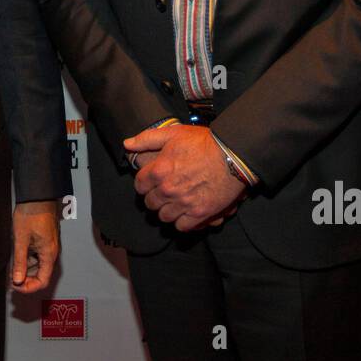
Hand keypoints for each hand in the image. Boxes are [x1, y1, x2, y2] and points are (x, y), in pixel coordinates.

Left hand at [11, 199, 59, 292]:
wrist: (37, 195)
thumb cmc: (31, 214)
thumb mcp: (21, 240)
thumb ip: (19, 262)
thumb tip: (16, 280)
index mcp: (48, 254)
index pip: (42, 281)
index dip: (28, 288)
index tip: (15, 286)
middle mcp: (51, 253)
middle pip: (41, 275)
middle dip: (25, 279)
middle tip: (10, 277)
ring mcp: (48, 247)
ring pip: (38, 266)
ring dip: (25, 269)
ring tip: (11, 266)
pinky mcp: (44, 241)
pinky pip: (37, 256)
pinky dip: (27, 260)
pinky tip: (16, 256)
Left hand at [126, 124, 247, 231]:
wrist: (232, 154)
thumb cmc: (204, 142)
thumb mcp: (173, 133)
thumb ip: (147, 139)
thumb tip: (127, 144)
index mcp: (159, 170)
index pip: (139, 185)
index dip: (144, 183)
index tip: (151, 182)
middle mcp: (168, 190)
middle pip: (150, 203)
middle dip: (155, 197)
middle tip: (163, 192)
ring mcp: (184, 203)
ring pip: (164, 217)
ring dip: (167, 210)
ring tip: (174, 203)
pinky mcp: (199, 213)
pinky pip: (181, 226)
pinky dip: (181, 221)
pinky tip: (186, 213)